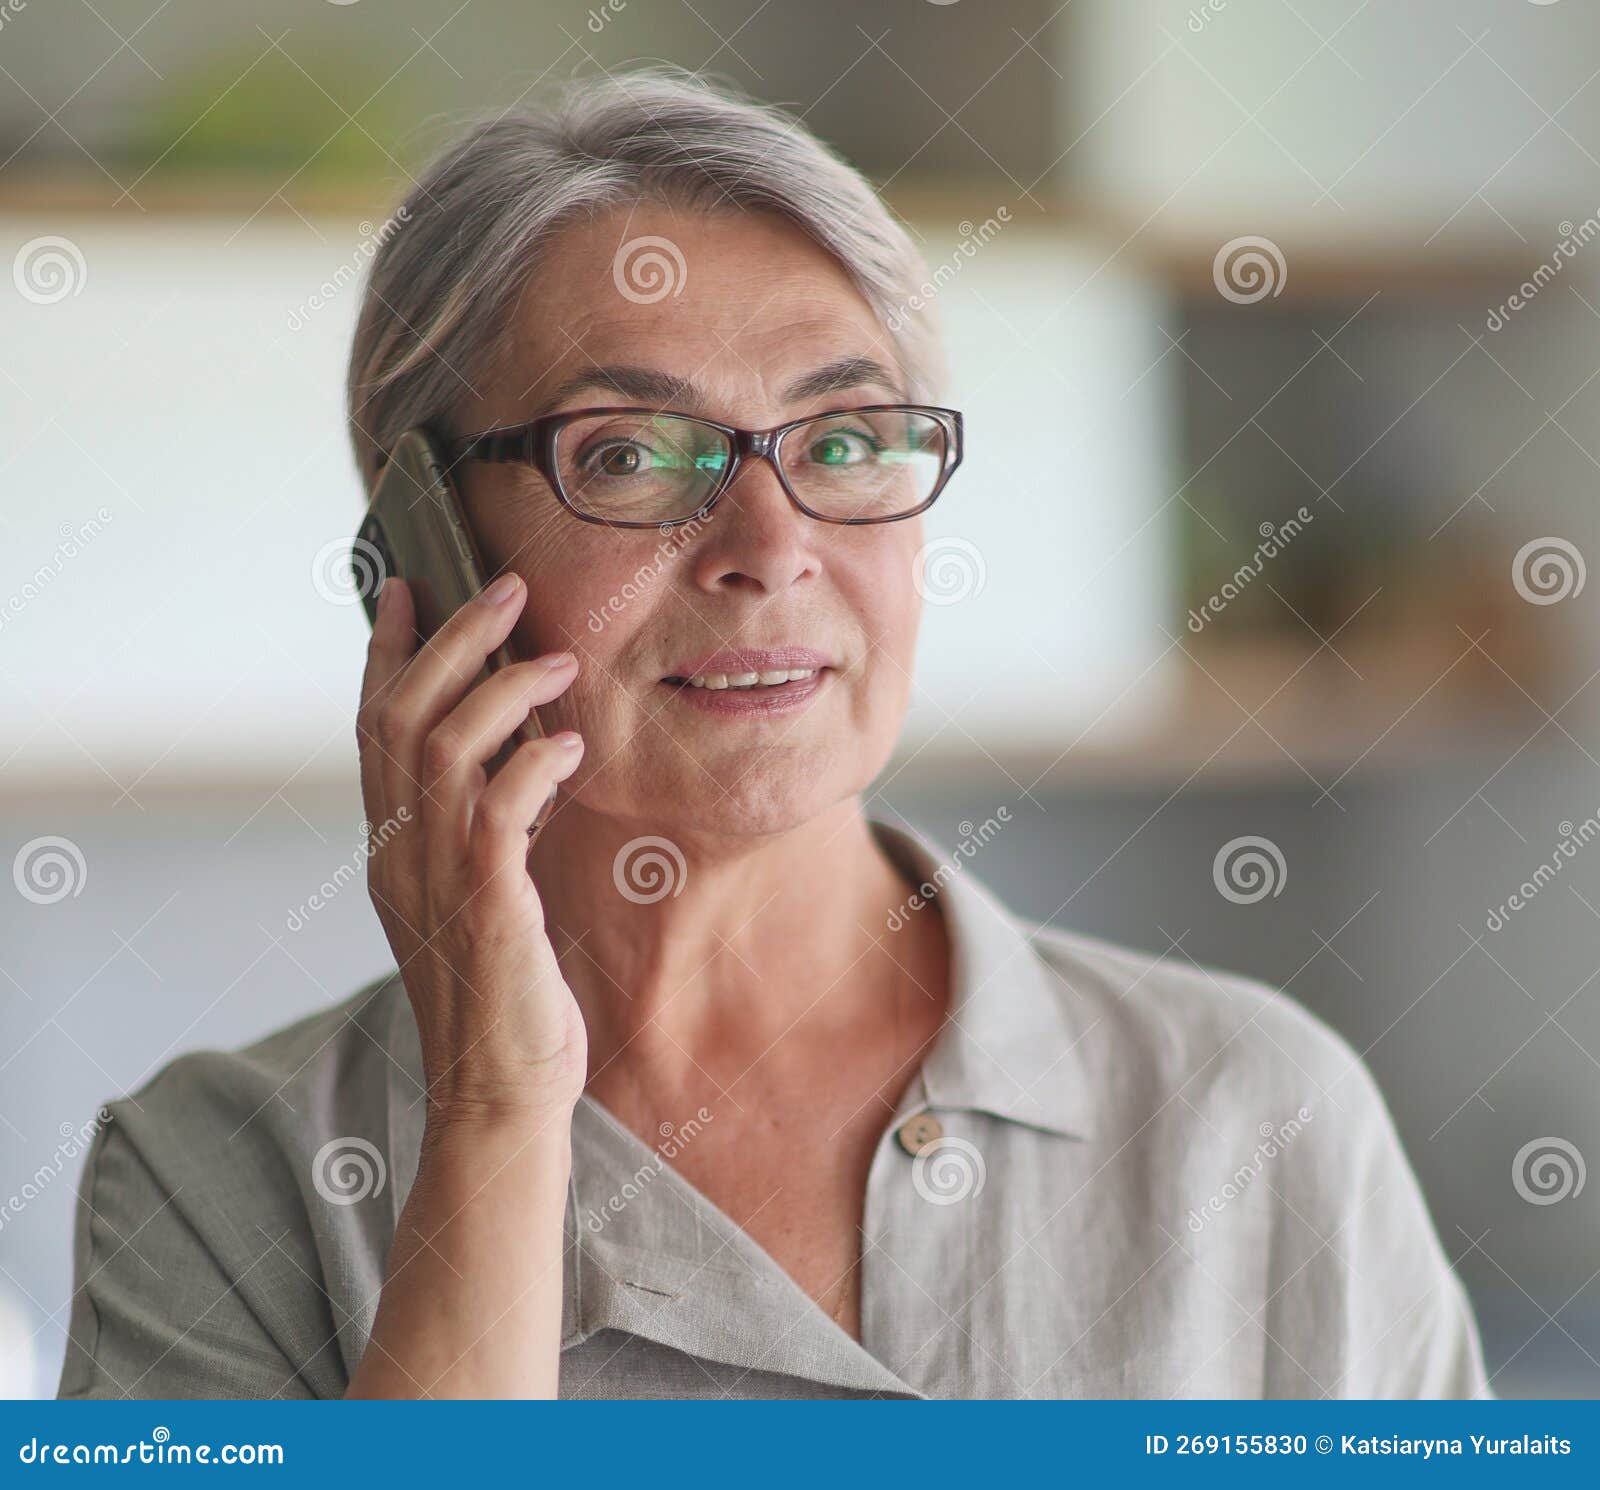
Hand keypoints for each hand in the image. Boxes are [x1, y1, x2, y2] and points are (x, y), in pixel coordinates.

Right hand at [356, 572, 586, 1127]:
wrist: (501, 1096)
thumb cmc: (504, 998)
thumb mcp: (481, 898)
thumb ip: (483, 831)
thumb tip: (518, 762)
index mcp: (391, 848)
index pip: (372, 728)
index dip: (386, 653)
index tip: (408, 587)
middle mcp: (398, 853)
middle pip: (400, 716)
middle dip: (452, 640)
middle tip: (505, 588)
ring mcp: (434, 878)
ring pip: (443, 747)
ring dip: (503, 688)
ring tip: (559, 657)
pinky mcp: (486, 905)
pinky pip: (499, 808)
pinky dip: (534, 762)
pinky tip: (572, 744)